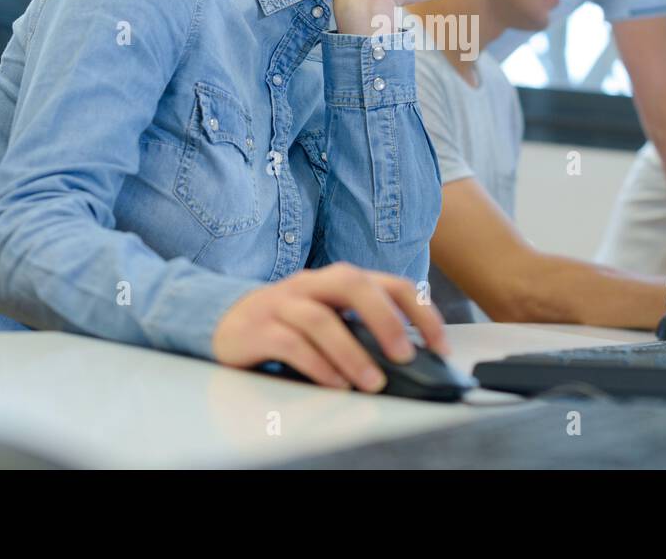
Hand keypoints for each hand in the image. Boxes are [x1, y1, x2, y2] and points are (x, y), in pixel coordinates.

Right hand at [210, 263, 447, 391]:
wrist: (225, 322)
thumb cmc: (290, 324)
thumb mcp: (331, 318)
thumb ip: (363, 329)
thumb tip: (412, 360)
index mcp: (338, 280)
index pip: (389, 283)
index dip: (420, 311)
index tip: (440, 346)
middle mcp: (312, 284)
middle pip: (352, 284)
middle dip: (384, 319)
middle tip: (405, 356)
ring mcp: (282, 303)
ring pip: (320, 319)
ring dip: (352, 353)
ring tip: (372, 382)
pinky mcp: (257, 329)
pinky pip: (290, 344)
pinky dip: (318, 366)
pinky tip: (336, 385)